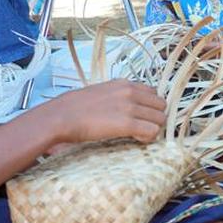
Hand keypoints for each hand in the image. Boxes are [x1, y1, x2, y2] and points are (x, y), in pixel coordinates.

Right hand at [48, 80, 166, 144]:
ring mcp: (130, 107)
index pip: (153, 92)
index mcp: (124, 83)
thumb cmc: (76, 108)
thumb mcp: (101, 92)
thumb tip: (128, 106)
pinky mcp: (127, 123)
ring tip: (138, 134)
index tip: (141, 116)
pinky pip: (152, 131)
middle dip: (154, 117)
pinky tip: (136, 139)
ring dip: (152, 128)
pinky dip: (148, 138)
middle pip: (161, 105)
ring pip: (160, 118)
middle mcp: (130, 92)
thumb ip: (118, 96)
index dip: (149, 106)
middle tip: (142, 127)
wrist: (61, 116)